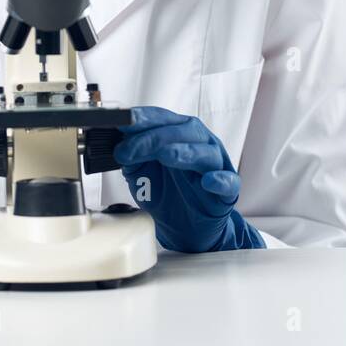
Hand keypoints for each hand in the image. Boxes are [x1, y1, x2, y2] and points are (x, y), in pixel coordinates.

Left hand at [114, 106, 264, 252]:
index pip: (162, 118)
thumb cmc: (167, 192)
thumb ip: (132, 157)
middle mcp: (200, 143)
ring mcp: (216, 165)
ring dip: (184, 151)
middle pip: (182, 131)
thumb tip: (117, 143)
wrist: (185, 227)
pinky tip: (208, 181)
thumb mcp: (140, 173)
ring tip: (165, 155)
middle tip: (129, 150)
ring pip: (205, 152)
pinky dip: (219, 180)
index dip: (142, 119)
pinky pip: (228, 182)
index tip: (121, 123)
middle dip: (153, 138)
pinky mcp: (227, 190)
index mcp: (179, 133)